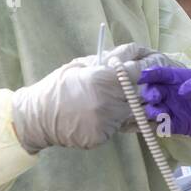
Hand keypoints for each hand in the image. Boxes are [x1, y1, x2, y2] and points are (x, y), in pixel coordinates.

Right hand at [11, 44, 176, 153]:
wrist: (37, 117)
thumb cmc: (59, 86)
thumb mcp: (82, 65)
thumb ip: (107, 61)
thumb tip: (132, 54)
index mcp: (103, 78)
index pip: (139, 72)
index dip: (148, 68)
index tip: (153, 66)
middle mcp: (108, 100)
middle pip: (143, 95)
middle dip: (147, 90)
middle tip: (151, 87)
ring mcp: (106, 121)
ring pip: (134, 114)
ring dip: (134, 108)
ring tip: (129, 103)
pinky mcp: (102, 136)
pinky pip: (119, 128)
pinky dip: (116, 123)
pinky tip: (104, 118)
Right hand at [138, 67, 190, 146]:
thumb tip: (182, 91)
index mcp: (180, 79)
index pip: (161, 74)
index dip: (150, 74)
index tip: (143, 76)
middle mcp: (173, 94)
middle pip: (153, 92)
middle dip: (149, 93)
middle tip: (155, 96)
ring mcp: (175, 110)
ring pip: (154, 110)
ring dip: (152, 111)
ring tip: (159, 112)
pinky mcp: (179, 126)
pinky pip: (164, 126)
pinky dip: (159, 126)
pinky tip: (161, 125)